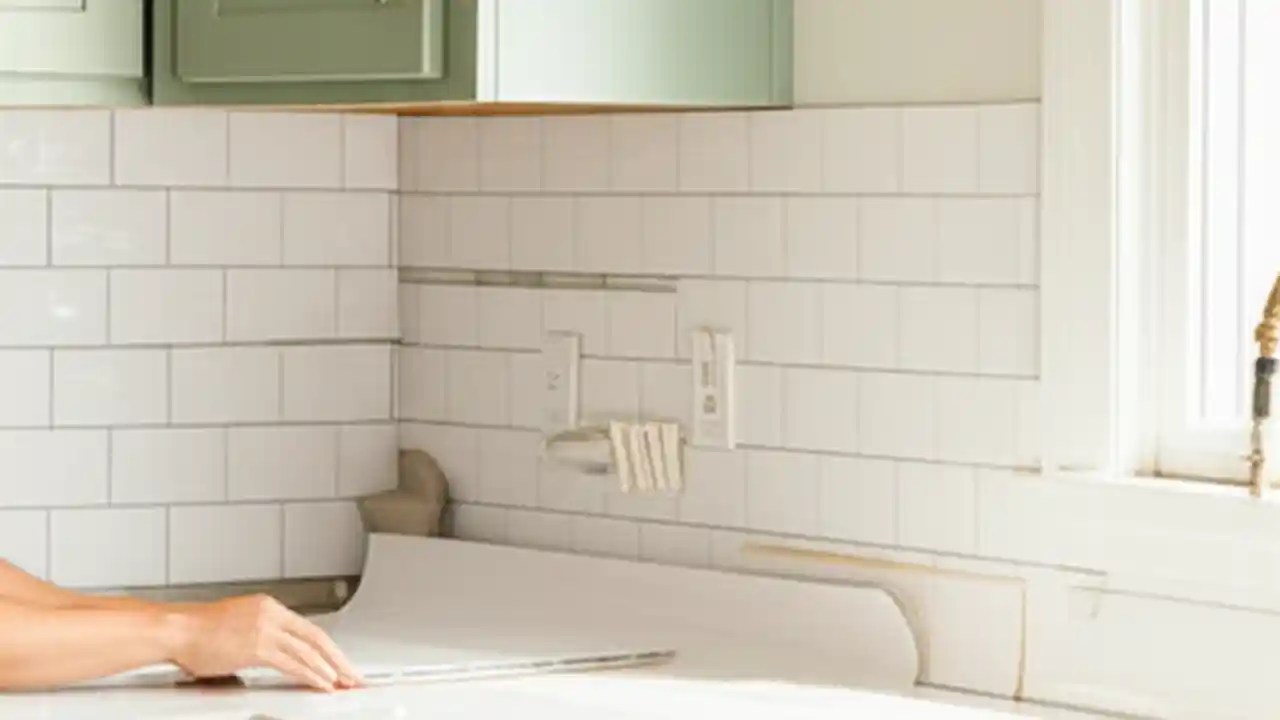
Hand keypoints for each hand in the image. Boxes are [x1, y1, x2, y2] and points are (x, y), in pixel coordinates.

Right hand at [166, 594, 362, 691]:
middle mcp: (272, 614)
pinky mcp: (257, 647)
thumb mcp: (239, 624)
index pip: (309, 629)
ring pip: (309, 652)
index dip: (329, 648)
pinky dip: (311, 675)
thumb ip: (263, 635)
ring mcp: (265, 629)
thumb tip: (279, 654)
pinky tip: (322, 684)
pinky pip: (293, 664)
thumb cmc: (198, 631)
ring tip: (343, 684)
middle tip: (354, 675)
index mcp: (269, 607)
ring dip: (330, 670)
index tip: (340, 662)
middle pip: (317, 639)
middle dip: (339, 660)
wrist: (176, 629)